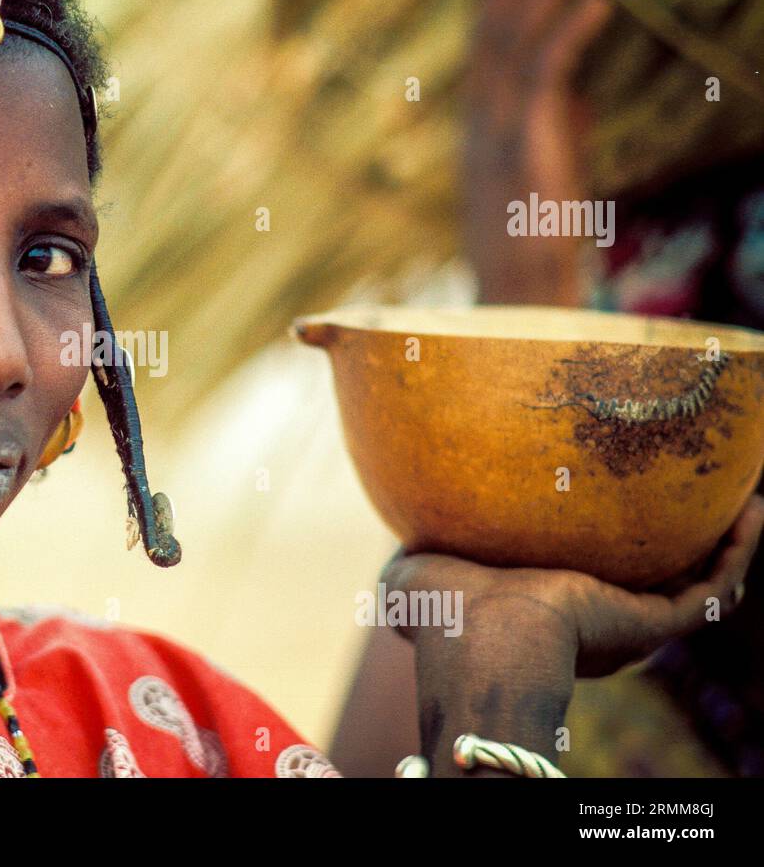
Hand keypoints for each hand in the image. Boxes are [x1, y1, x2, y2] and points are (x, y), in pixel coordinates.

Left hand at [381, 493, 762, 676]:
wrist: (482, 635)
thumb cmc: (444, 608)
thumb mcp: (418, 568)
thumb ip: (416, 547)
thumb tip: (401, 529)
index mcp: (543, 611)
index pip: (585, 583)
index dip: (608, 547)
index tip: (617, 501)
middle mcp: (594, 625)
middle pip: (651, 584)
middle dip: (679, 545)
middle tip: (699, 495)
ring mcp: (628, 628)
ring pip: (697, 586)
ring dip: (726, 544)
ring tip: (746, 492)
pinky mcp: (654, 625)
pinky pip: (716, 588)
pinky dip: (740, 550)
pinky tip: (753, 505)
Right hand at [463, 0, 613, 304]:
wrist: (512, 302)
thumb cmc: (528, 253)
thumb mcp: (542, 181)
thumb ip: (556, 133)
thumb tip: (580, 100)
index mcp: (480, 133)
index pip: (483, 53)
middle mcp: (480, 126)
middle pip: (496, 35)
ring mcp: (497, 136)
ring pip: (520, 45)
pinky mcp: (525, 149)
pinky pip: (548, 79)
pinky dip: (572, 36)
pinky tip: (599, 1)